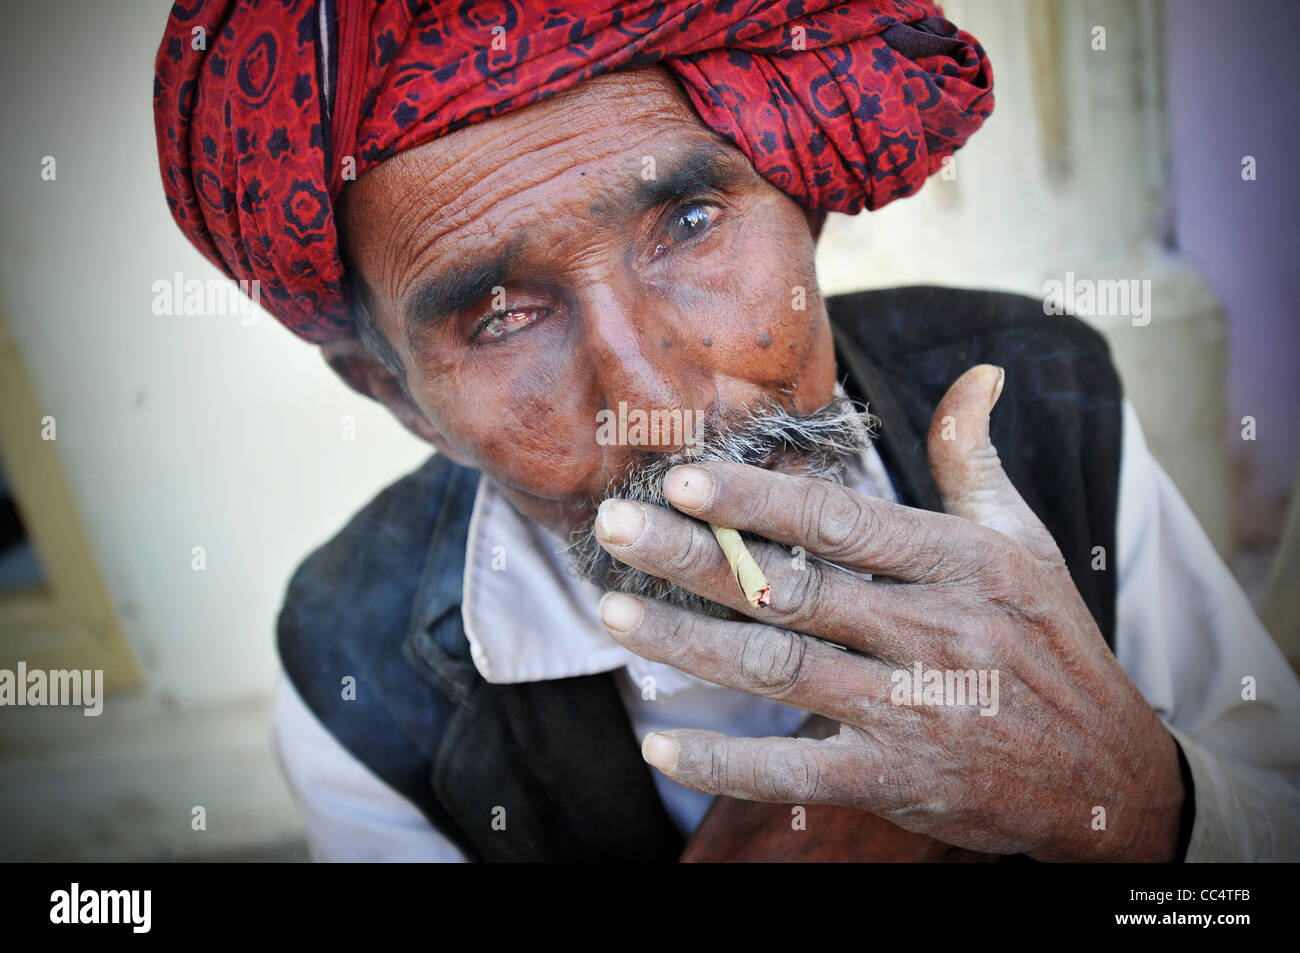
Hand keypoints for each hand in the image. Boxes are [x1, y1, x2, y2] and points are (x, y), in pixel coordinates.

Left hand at [594, 365, 1184, 860]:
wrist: (1107, 775)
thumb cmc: (1051, 642)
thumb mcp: (1024, 541)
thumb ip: (975, 460)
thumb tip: (981, 372)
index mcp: (958, 564)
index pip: (840, 523)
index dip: (757, 500)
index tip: (682, 478)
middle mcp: (932, 633)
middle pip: (791, 590)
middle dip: (694, 558)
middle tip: (612, 527)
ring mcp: (911, 712)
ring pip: (779, 670)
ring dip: (688, 644)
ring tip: (613, 614)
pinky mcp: (896, 780)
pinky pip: (796, 772)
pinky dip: (727, 763)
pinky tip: (662, 745)